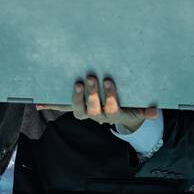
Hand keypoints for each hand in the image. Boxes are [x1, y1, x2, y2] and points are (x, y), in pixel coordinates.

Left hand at [36, 74, 158, 133]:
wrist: (123, 115)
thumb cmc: (131, 106)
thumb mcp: (139, 108)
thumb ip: (145, 110)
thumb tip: (155, 112)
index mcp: (113, 113)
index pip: (111, 109)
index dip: (109, 97)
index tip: (109, 81)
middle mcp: (98, 115)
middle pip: (92, 110)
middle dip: (91, 95)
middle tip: (91, 77)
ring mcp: (86, 112)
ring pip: (78, 111)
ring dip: (75, 98)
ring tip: (76, 84)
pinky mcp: (77, 107)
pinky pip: (63, 107)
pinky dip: (51, 105)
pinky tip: (38, 103)